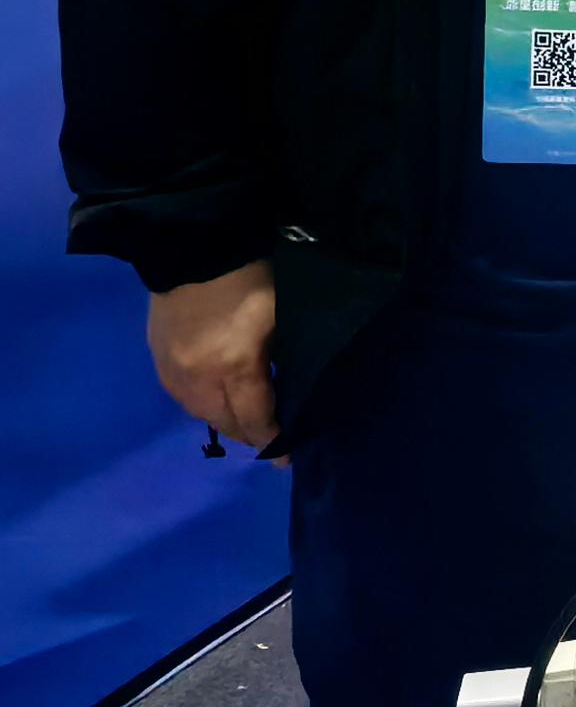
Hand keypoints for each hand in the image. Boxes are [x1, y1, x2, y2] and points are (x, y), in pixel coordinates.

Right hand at [149, 260, 278, 446]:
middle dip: (249, 435)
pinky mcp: (158, 357)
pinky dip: (202, 406)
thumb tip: (287, 387)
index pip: (255, 418)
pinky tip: (216, 403)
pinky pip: (181, 397)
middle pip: (225, 421)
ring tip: (246, 425)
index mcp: (235, 368)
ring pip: (199, 413)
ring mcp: (173, 369)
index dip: (271, 440)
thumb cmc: (252, 280)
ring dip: (224, 422)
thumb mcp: (281, 321)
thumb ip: (281, 360)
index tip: (286, 458)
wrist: (193, 248)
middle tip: (270, 441)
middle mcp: (199, 377)